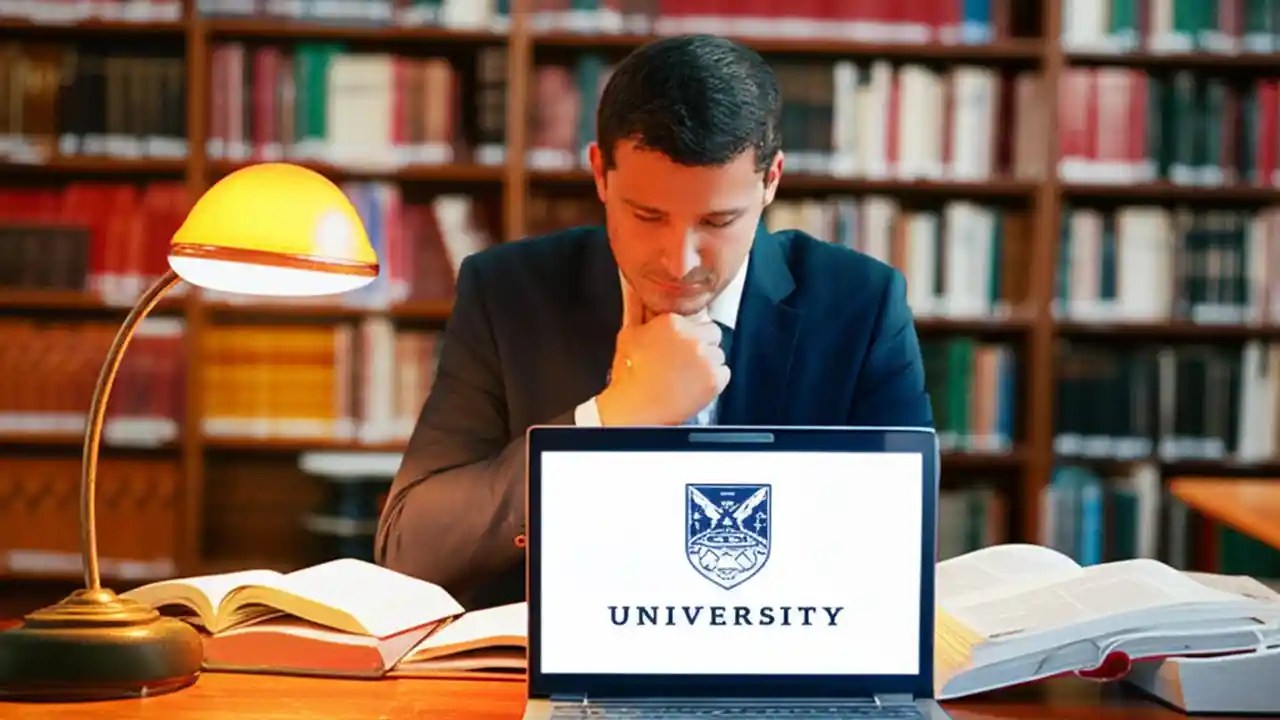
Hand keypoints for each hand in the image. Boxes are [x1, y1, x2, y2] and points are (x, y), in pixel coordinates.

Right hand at [596, 309, 729, 425]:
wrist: (635, 408)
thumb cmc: (629, 374)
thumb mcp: (628, 333)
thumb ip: (635, 306)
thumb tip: (634, 287)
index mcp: (673, 321)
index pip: (697, 317)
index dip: (689, 332)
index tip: (680, 343)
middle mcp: (693, 337)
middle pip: (713, 333)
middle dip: (702, 344)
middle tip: (685, 359)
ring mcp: (706, 359)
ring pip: (719, 353)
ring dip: (708, 362)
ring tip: (688, 374)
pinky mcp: (715, 380)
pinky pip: (725, 373)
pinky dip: (714, 379)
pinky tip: (695, 384)